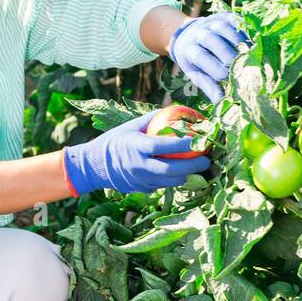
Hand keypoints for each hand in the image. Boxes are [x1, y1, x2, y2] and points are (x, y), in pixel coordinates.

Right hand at [62, 111, 210, 195]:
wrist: (95, 165)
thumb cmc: (115, 141)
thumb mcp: (131, 126)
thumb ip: (153, 118)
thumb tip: (176, 110)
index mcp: (136, 147)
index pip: (164, 146)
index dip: (183, 143)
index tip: (199, 139)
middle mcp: (139, 166)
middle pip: (171, 169)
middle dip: (192, 166)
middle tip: (206, 160)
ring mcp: (140, 180)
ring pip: (170, 182)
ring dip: (188, 175)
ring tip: (200, 167)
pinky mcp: (142, 189)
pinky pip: (163, 185)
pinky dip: (176, 179)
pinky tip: (185, 173)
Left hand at [169, 13, 249, 103]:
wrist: (190, 34)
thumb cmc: (196, 60)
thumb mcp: (197, 74)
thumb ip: (209, 87)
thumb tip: (223, 104)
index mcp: (189, 49)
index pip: (202, 58)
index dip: (217, 70)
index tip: (231, 80)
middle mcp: (199, 33)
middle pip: (213, 42)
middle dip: (229, 56)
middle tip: (244, 68)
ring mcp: (212, 22)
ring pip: (225, 29)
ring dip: (240, 42)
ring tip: (252, 56)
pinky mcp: (225, 16)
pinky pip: (236, 21)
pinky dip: (246, 31)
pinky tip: (255, 42)